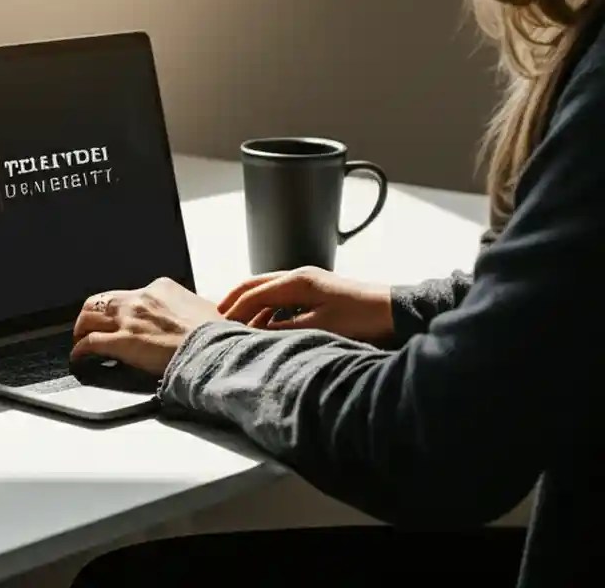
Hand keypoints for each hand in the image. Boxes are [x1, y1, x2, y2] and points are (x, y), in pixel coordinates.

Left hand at [71, 277, 223, 375]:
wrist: (212, 348)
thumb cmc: (213, 334)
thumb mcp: (201, 309)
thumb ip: (186, 309)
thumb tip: (190, 317)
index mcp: (160, 288)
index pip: (128, 294)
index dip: (120, 307)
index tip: (120, 317)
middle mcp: (139, 299)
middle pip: (101, 301)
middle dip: (92, 314)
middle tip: (88, 326)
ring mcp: (128, 320)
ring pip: (89, 317)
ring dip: (81, 329)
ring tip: (79, 339)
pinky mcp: (121, 342)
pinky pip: (90, 343)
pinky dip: (80, 350)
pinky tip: (79, 357)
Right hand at [218, 266, 393, 342]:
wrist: (394, 311)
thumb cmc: (360, 319)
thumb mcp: (319, 327)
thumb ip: (283, 330)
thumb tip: (254, 334)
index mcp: (297, 282)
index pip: (254, 294)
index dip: (234, 310)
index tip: (218, 327)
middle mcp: (298, 276)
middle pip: (255, 284)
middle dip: (234, 300)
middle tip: (216, 318)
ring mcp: (307, 281)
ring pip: (267, 290)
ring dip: (250, 305)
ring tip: (236, 324)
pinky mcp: (315, 290)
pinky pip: (281, 296)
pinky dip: (266, 308)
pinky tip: (263, 324)